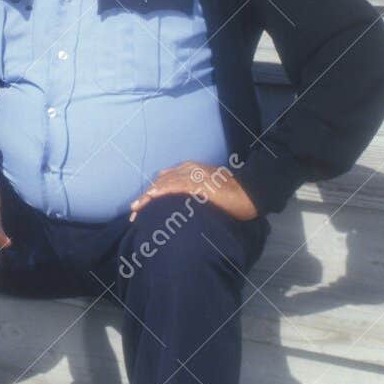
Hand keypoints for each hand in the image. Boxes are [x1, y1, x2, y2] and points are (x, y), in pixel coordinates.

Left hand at [129, 161, 259, 221]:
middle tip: (134, 213)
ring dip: (149, 198)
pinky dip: (163, 191)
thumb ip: (192, 191)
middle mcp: (190, 170)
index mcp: (191, 169)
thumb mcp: (208, 189)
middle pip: (160, 183)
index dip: (151, 194)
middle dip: (146, 198)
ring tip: (137, 210)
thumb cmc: (232, 194)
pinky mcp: (200, 183)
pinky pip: (176, 186)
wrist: (250, 192)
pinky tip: (152, 198)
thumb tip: (177, 201)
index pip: (164, 180)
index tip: (140, 208)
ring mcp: (194, 176)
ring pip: (165, 185)